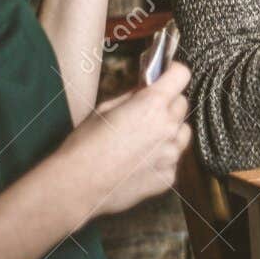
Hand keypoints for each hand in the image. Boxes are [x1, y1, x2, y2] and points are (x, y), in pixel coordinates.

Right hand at [58, 63, 191, 219]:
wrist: (77, 185)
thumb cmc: (85, 146)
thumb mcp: (105, 108)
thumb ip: (132, 96)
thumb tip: (145, 90)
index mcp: (152, 104)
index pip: (181, 75)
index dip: (174, 73)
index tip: (168, 76)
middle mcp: (167, 127)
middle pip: (182, 104)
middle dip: (168, 104)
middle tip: (147, 112)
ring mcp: (170, 154)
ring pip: (182, 133)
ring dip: (170, 131)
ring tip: (144, 139)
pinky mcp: (168, 176)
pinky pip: (172, 160)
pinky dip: (161, 158)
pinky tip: (140, 163)